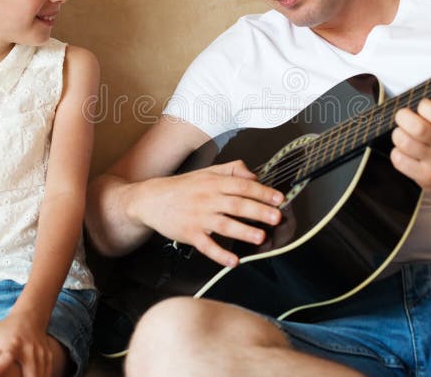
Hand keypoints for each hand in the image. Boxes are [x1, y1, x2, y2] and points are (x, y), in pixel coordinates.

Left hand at [0, 312, 50, 376]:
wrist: (31, 317)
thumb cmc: (4, 329)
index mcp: (13, 344)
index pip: (8, 356)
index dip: (1, 366)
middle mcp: (29, 350)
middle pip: (30, 371)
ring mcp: (41, 354)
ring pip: (41, 375)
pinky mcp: (48, 357)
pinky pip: (47, 374)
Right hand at [134, 160, 283, 266]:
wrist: (151, 199)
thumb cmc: (183, 186)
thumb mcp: (207, 171)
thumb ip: (232, 170)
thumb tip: (254, 175)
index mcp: (214, 182)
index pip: (242, 186)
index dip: (262, 192)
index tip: (279, 199)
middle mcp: (207, 198)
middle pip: (236, 205)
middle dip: (258, 211)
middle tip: (277, 218)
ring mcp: (198, 217)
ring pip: (224, 225)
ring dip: (243, 231)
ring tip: (261, 238)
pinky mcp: (189, 234)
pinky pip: (206, 245)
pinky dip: (219, 254)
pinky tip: (233, 262)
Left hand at [390, 98, 430, 201]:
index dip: (425, 107)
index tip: (421, 106)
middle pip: (417, 128)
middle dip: (403, 118)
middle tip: (403, 118)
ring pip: (404, 143)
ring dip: (398, 135)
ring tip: (403, 134)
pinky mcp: (424, 177)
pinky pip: (399, 160)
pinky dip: (397, 153)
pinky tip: (404, 151)